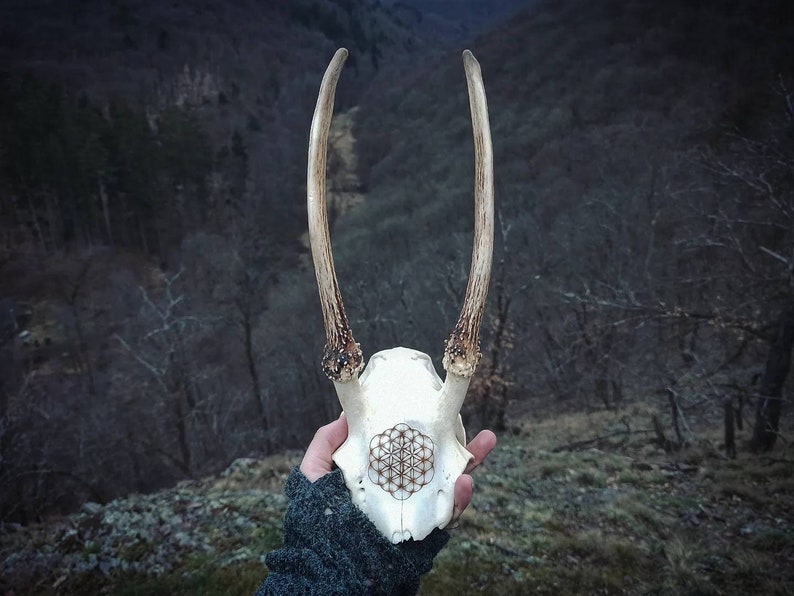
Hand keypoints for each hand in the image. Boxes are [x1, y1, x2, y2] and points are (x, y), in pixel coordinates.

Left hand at [300, 414, 496, 524]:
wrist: (324, 563)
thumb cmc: (314, 517)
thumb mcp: (313, 473)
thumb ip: (327, 442)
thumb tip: (347, 412)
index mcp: (384, 476)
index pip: (411, 451)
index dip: (429, 433)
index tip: (444, 412)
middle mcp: (404, 493)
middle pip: (440, 468)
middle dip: (466, 452)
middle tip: (487, 436)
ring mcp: (415, 514)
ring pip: (449, 491)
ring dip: (469, 472)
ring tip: (480, 452)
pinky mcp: (421, 536)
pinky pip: (446, 519)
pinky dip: (458, 502)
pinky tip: (465, 483)